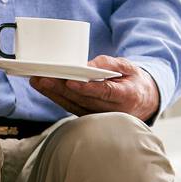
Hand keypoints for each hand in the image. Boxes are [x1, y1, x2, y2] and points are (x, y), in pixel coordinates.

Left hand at [30, 55, 159, 121]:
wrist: (143, 101)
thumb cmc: (133, 80)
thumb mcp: (129, 67)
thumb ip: (110, 64)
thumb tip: (87, 65)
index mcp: (128, 96)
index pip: (106, 93)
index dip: (88, 89)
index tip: (71, 82)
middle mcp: (114, 111)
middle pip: (84, 100)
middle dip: (61, 89)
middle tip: (43, 78)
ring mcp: (102, 117)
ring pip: (75, 106)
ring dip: (54, 94)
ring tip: (37, 81)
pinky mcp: (91, 118)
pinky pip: (72, 108)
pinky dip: (57, 98)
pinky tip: (44, 88)